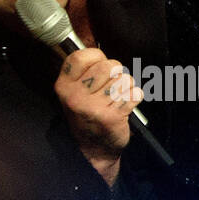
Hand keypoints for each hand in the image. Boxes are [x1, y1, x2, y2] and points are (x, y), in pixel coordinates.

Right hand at [54, 47, 142, 185]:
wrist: (93, 150)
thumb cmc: (87, 115)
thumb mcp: (74, 92)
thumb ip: (83, 70)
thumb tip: (98, 50)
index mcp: (64, 85)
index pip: (84, 55)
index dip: (97, 58)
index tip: (98, 69)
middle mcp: (75, 95)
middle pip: (109, 65)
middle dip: (116, 74)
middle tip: (110, 89)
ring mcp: (93, 107)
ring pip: (124, 79)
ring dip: (126, 87)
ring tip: (117, 99)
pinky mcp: (111, 116)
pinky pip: (134, 93)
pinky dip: (134, 98)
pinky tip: (124, 107)